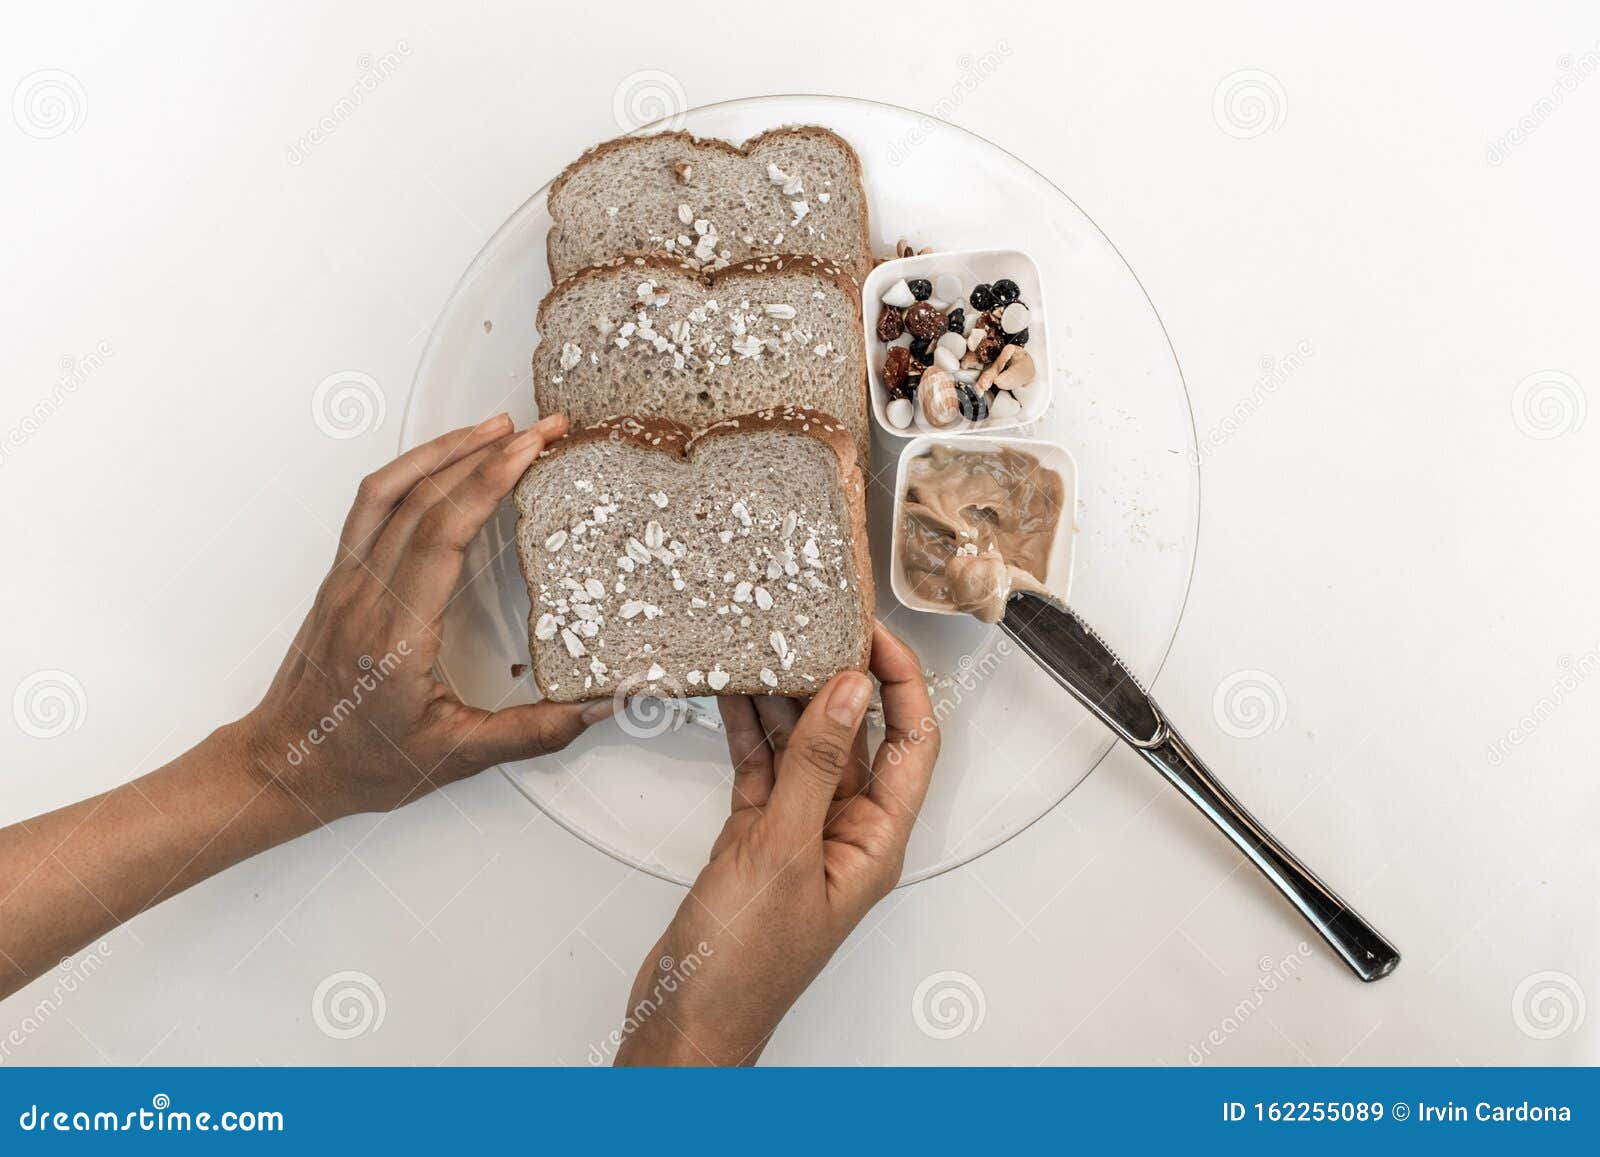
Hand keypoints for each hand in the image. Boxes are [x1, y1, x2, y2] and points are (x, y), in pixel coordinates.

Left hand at [233, 412, 610, 822]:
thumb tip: (599, 708)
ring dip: (445, 449)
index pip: (443, 534)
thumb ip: (532, 733)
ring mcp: (346, 580)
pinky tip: (442, 460)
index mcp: (396, 634)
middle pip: (424, 498)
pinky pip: (371, 505)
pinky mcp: (340, 577)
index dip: (488, 482)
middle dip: (486, 452)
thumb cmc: (361, 764)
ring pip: (391, 490)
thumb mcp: (455, 758)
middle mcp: (366, 595)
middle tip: (541, 429)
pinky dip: (410, 469)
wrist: (285, 764)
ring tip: (497, 427)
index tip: (530, 449)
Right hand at [612, 623, 938, 1065]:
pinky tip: (732, 692)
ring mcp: (800, 833)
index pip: (914, 740)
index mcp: (877, 839)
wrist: (688, 1020)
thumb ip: (817, 766)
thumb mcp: (784, 850)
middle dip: (838, 677)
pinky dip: (748, 729)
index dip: (902, 681)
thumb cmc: (744, 965)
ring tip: (768, 643)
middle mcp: (846, 831)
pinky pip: (763, 767)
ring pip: (805, 745)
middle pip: (859, 735)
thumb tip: (851, 692)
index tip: (872, 632)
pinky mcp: (756, 837)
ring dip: (787, 697)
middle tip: (812, 624)